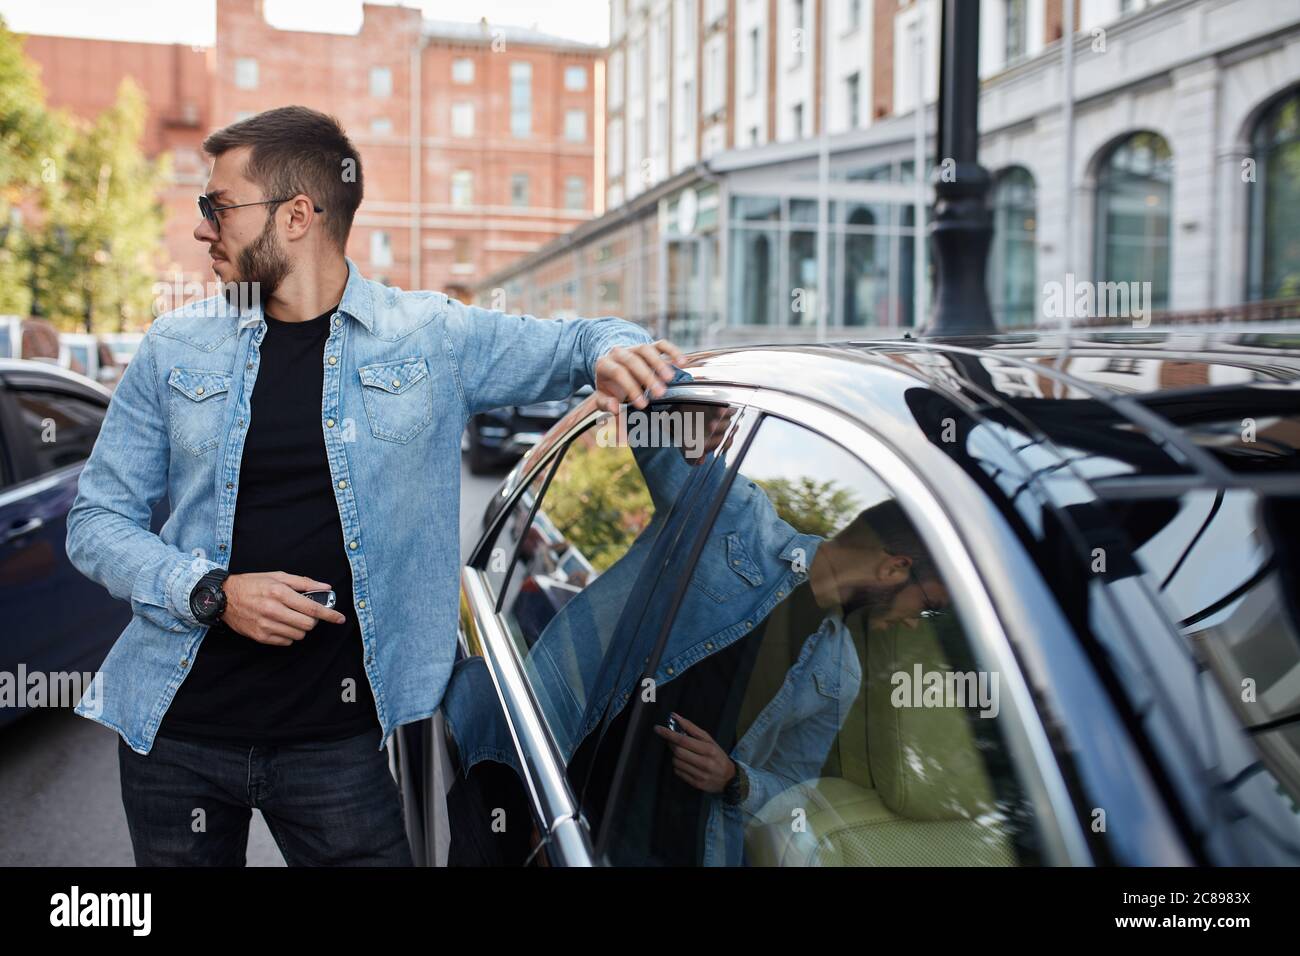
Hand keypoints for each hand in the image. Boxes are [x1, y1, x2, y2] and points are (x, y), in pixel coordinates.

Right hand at [220, 571, 346, 646]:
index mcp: (279, 593)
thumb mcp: (278, 576)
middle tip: (306, 614)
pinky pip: (286, 642)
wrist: (223, 597)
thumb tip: (326, 587)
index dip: (329, 614)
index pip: (312, 608)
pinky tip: (281, 624)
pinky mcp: (260, 636)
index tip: (340, 618)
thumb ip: (304, 582)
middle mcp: (273, 610)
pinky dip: (288, 634)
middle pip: (308, 625)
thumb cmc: (253, 584)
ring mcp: (265, 625)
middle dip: (312, 621)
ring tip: (290, 617)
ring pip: (298, 635)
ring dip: (300, 628)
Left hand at [593, 339, 684, 412]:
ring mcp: (634, 347)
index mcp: (604, 364)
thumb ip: (606, 403)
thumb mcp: (602, 396)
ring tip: (670, 379)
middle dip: (647, 377)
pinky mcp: (649, 346)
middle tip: (660, 393)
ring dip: (659, 363)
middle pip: (633, 360)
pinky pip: (660, 344)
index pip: (618, 372)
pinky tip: (682, 362)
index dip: (631, 387)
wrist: (612, 367)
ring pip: (647, 350)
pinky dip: (672, 351)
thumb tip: (614, 408)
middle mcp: (619, 352)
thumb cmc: (609, 385)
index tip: (643, 404)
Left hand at [652, 711, 735, 793]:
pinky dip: (678, 766)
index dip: (669, 734)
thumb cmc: (717, 755)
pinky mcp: (696, 784)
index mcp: (709, 749)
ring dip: (675, 756)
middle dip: (672, 745)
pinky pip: (678, 772)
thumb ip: (692, 728)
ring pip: (677, 762)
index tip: (658, 729)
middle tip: (672, 741)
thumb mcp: (709, 740)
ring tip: (683, 754)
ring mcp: (700, 775)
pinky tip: (686, 764)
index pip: (684, 740)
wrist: (729, 778)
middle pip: (678, 752)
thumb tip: (675, 717)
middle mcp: (705, 762)